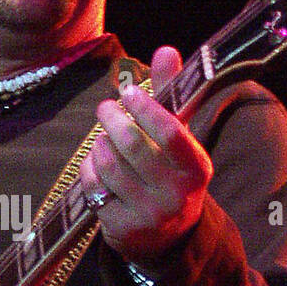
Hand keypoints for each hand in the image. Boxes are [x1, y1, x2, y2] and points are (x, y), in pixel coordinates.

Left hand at [79, 45, 212, 265]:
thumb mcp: (178, 138)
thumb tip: (166, 49)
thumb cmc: (171, 171)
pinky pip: (93, 188)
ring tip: (103, 140)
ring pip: (108, 165)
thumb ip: (171, 94)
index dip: (146, 108)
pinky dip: (88, 169)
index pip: (170, 132)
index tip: (128, 92)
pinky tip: (95, 165)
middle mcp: (177, 195)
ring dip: (99, 145)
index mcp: (197, 168)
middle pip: (131, 145)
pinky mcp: (123, 229)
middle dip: (112, 120)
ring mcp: (149, 215)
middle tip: (105, 108)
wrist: (168, 236)